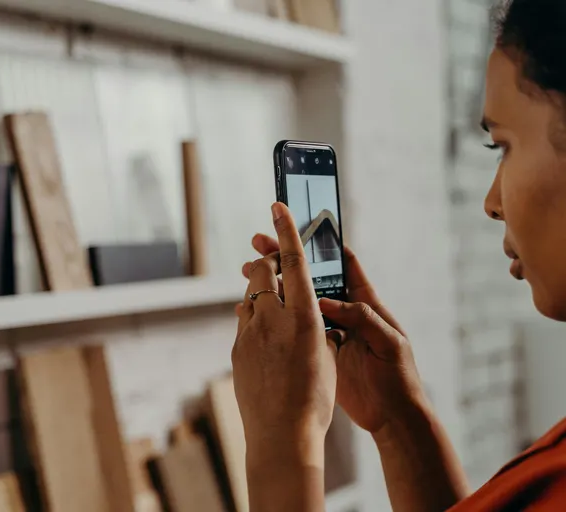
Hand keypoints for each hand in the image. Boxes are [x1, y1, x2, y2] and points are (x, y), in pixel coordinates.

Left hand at [232, 203, 336, 470]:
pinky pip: (244, 321)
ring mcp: (250, 333)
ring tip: (270, 300)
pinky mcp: (236, 349)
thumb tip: (307, 315)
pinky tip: (262, 331)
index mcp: (305, 317)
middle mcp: (274, 318)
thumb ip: (316, 328)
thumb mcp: (326, 357)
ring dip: (259, 290)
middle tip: (268, 258)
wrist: (281, 435)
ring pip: (250, 296)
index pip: (293, 261)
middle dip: (267, 261)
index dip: (286, 230)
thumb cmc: (315, 399)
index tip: (277, 205)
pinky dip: (253, 317)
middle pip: (264, 273)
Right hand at [245, 234, 428, 436]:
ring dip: (274, 284)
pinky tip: (252, 309)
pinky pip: (292, 326)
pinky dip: (273, 316)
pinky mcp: (317, 349)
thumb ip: (363, 319)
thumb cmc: (399, 378)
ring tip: (248, 270)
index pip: (345, 265)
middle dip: (286, 258)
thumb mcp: (388, 343)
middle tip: (259, 242)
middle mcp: (345, 311)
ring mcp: (328, 330)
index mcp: (366, 303)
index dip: (325, 244)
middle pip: (313, 277)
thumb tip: (327, 302)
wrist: (392, 417)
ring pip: (297, 299)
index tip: (301, 226)